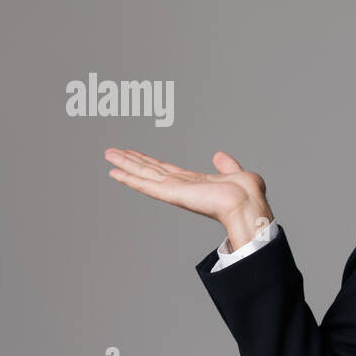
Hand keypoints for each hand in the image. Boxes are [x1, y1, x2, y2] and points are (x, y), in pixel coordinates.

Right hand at [104, 148, 274, 247]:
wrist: (247, 203)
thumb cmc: (247, 194)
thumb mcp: (236, 173)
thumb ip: (226, 165)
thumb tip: (219, 155)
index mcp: (195, 183)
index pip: (166, 170)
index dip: (150, 162)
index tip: (134, 154)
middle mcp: (181, 187)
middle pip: (150, 171)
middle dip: (131, 161)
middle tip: (111, 152)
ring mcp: (175, 191)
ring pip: (144, 175)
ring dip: (125, 165)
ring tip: (108, 156)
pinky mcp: (172, 194)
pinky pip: (147, 185)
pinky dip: (130, 179)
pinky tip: (115, 172)